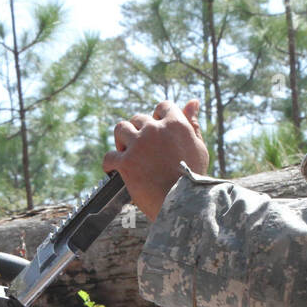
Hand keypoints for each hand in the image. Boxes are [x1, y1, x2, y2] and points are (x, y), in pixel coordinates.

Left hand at [102, 100, 208, 220]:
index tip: (157, 130)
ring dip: (122, 140)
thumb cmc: (194, 178)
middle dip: (139, 131)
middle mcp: (155, 130)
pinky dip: (109, 163)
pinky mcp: (125, 163)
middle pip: (139, 118)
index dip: (158, 117)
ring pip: (120, 129)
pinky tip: (114, 171)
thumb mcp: (198, 147)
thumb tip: (193, 102)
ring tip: (127, 153)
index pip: (162, 106)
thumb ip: (192, 124)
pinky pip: (109, 156)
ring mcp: (138, 145)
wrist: (184, 205)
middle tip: (142, 149)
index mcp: (175, 124)